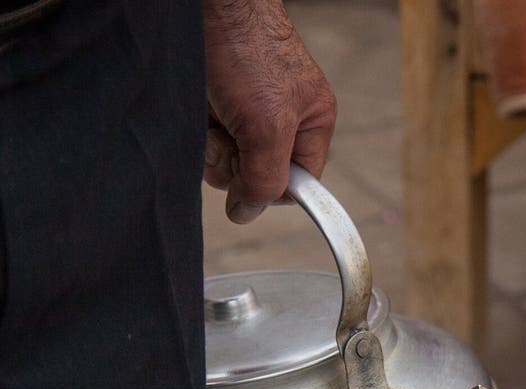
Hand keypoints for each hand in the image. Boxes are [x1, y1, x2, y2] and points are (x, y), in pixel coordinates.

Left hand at [203, 0, 336, 223]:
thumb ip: (266, 179)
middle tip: (229, 130)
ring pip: (225, 164)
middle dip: (234, 162)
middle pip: (255, 178)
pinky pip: (205, 143)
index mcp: (311, 125)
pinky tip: (201, 105)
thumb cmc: (249, 49)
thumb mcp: (268, 126)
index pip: (298, 186)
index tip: (251, 181)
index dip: (271, 189)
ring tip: (213, 109)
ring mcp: (245, 117)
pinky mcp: (216, 108)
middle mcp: (280, 124)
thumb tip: (247, 213)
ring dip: (212, 144)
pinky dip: (197, 130)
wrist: (210, 3)